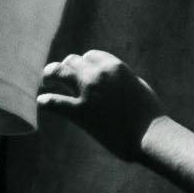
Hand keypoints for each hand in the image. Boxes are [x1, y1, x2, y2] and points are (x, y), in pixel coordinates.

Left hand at [34, 50, 159, 156]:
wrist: (151, 136)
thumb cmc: (150, 116)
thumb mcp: (138, 87)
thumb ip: (121, 79)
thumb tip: (109, 78)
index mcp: (114, 66)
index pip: (89, 56)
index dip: (83, 63)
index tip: (80, 71)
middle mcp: (98, 74)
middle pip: (71, 61)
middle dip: (66, 68)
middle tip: (59, 76)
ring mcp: (87, 92)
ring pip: (58, 73)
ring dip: (49, 76)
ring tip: (45, 82)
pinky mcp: (80, 112)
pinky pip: (54, 102)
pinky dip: (45, 101)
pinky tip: (42, 102)